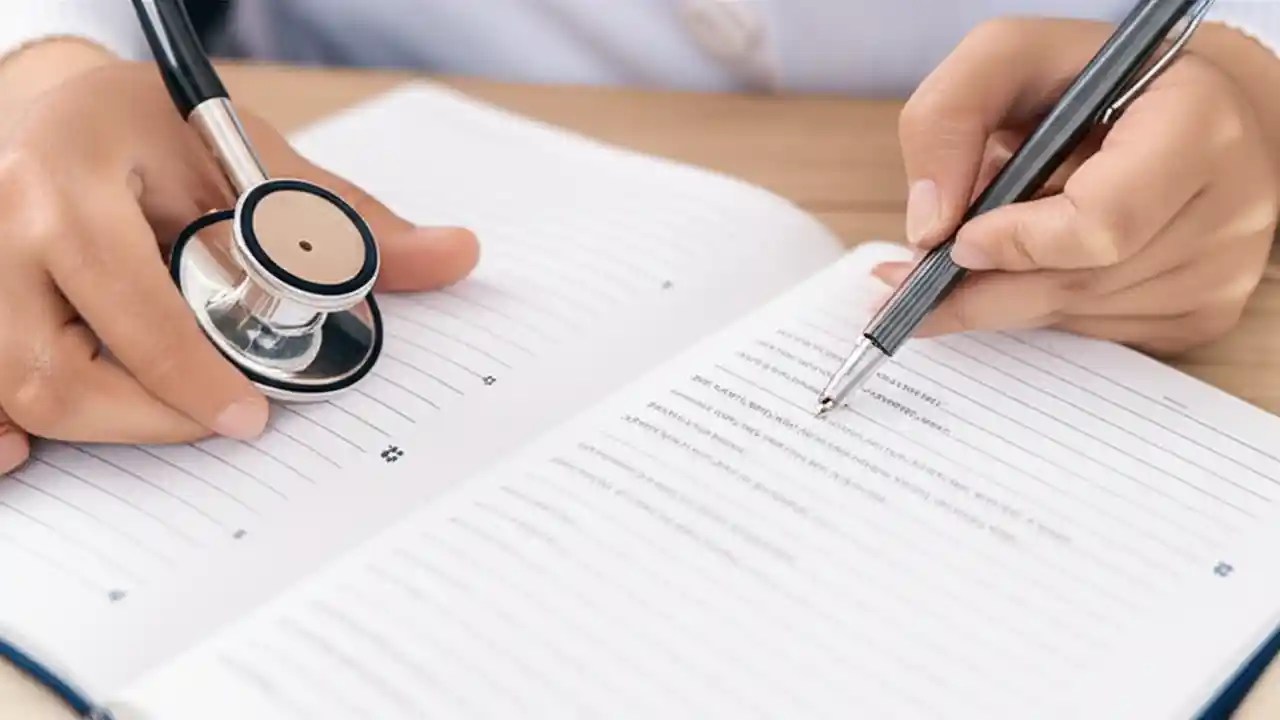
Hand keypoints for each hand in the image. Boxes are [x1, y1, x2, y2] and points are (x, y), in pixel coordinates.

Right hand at [0, 58, 478, 472]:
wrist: (59, 106)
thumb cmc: (154, 133)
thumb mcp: (250, 157)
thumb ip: (348, 221)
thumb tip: (457, 255)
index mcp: (72, 177)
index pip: (131, 304)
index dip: (192, 379)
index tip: (248, 416)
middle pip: (50, 374)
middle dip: (146, 419)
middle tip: (218, 419)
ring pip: (8, 392)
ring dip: (88, 426)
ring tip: (158, 415)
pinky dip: (1, 433)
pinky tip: (30, 449)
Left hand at [873, 19, 1278, 357]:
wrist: (1197, 108)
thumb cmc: (1097, 79)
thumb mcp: (1011, 56)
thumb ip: (950, 117)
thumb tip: (927, 229)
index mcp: (1195, 127)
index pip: (1099, 223)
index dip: (1015, 242)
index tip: (956, 238)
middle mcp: (1228, 207)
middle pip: (1074, 283)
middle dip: (978, 287)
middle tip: (906, 285)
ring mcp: (1221, 271)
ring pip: (1074, 315)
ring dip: (1003, 297)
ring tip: (963, 261)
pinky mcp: (1204, 313)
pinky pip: (1093, 333)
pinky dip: (1041, 307)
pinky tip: (1025, 270)